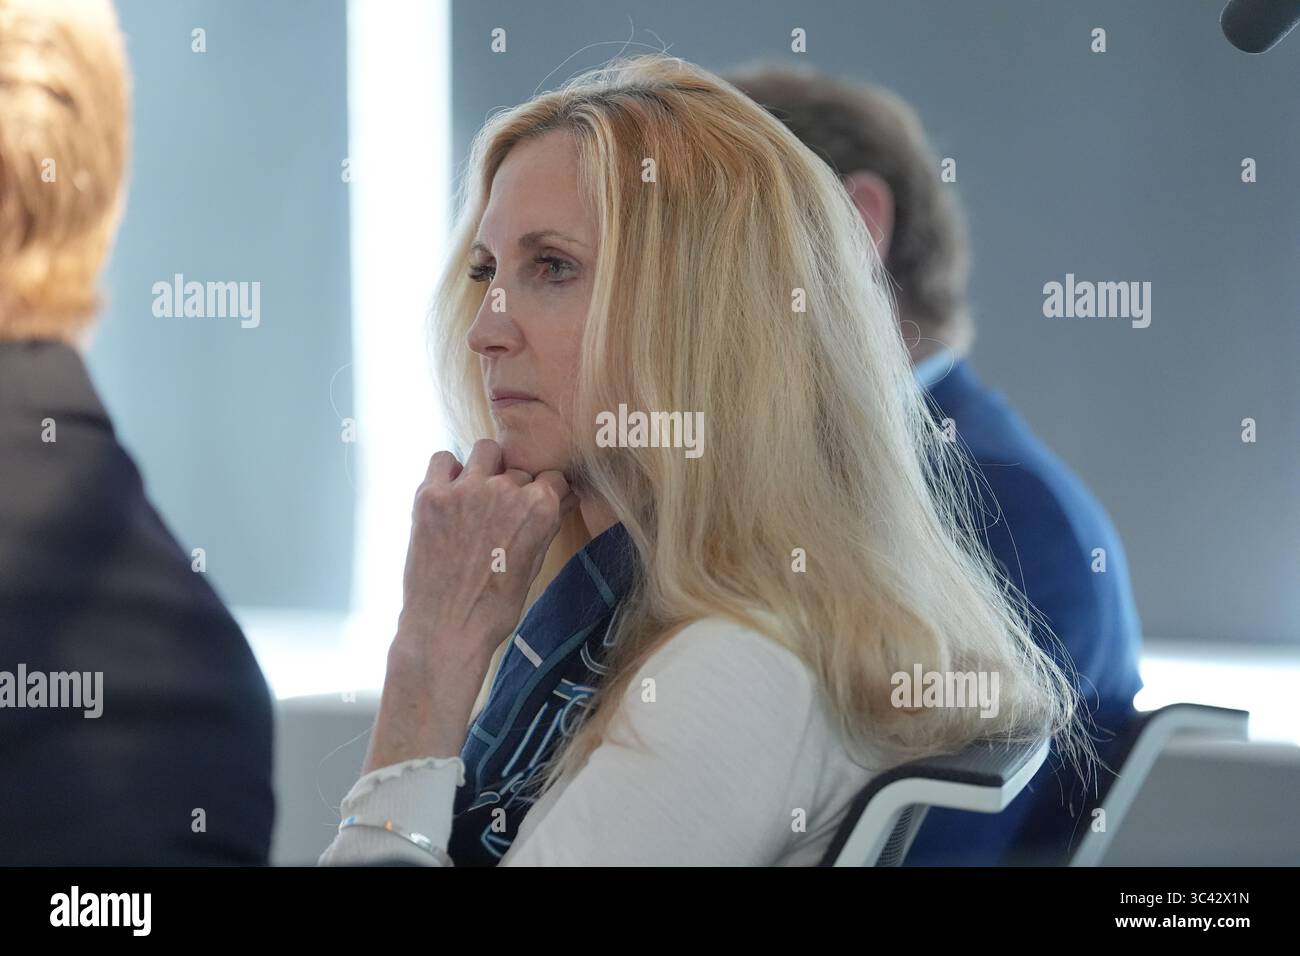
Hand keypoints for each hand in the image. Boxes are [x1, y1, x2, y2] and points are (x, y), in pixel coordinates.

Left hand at [396, 438, 577, 662]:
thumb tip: (563, 498)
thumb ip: (548, 524)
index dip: (545, 492)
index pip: (553, 478)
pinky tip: (450, 494)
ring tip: (477, 494)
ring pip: (485, 450)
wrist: (446, 629)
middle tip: (500, 514)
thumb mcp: (534, 564)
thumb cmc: (495, 607)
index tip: (537, 503)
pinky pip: (442, 460)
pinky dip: (448, 471)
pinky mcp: (431, 495)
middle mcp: (505, 490)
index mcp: (539, 507)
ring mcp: (466, 489)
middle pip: (518, 470)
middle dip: (513, 487)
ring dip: (486, 468)